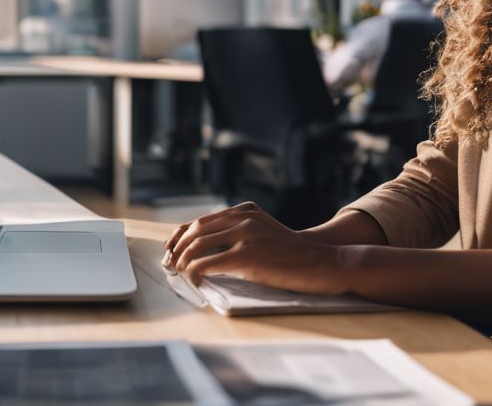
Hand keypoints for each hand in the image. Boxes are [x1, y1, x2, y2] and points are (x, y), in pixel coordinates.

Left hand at [162, 202, 348, 294]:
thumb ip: (241, 231)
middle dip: (177, 247)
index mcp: (246, 210)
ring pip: (198, 245)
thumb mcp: (265, 232)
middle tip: (170, 263)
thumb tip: (209, 246)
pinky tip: (195, 281)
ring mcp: (245, 235)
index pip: (203, 220)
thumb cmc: (292, 254)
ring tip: (179, 273)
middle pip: (196, 230)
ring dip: (182, 260)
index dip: (181, 233)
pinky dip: (195, 273)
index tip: (171, 246)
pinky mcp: (247, 256)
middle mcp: (244, 218)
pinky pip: (208, 263)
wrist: (321, 261)